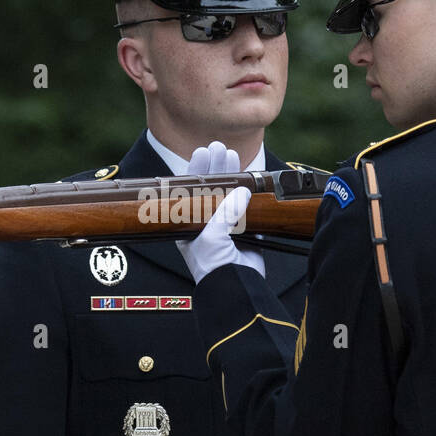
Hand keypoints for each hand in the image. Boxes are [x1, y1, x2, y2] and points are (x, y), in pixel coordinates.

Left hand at [177, 141, 264, 282]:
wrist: (236, 288)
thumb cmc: (213, 267)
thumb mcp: (212, 236)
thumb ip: (225, 211)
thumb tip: (243, 191)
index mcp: (187, 224)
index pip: (188, 191)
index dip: (195, 171)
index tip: (202, 153)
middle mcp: (203, 223)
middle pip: (208, 188)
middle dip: (214, 168)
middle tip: (219, 148)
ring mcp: (224, 226)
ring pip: (227, 194)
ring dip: (231, 176)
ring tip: (233, 155)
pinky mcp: (244, 231)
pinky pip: (245, 206)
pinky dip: (247, 192)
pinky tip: (249, 178)